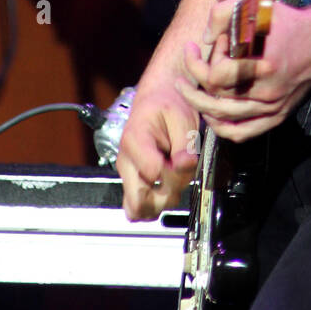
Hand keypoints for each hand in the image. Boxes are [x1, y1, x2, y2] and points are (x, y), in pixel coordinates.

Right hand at [117, 71, 201, 221]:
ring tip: (174, 181)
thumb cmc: (168, 105)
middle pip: (139, 200)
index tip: (184, 160)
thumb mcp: (182, 117)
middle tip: (180, 177)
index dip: (174, 173)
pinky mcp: (132, 182)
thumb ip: (184, 144)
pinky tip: (166, 189)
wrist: (157, 99)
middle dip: (166, 195)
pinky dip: (154, 206)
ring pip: (137, 209)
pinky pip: (137, 208)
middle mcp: (126, 161)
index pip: (152, 172)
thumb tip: (184, 165)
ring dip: (161, 202)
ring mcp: (127, 174)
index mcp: (135, 140)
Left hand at [172, 0, 310, 142]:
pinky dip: (222, 128)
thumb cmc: (288, 22)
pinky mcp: (277, 115)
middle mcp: (268, 91)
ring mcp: (273, 107)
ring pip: (225, 119)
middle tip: (190, 68)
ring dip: (202, 105)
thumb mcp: (256, 6)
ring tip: (190, 91)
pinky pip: (243, 133)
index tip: (205, 45)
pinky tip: (212, 115)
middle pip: (217, 98)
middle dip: (198, 80)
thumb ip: (223, 14)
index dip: (203, 61)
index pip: (216, 76)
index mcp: (263, 65)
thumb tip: (204, 39)